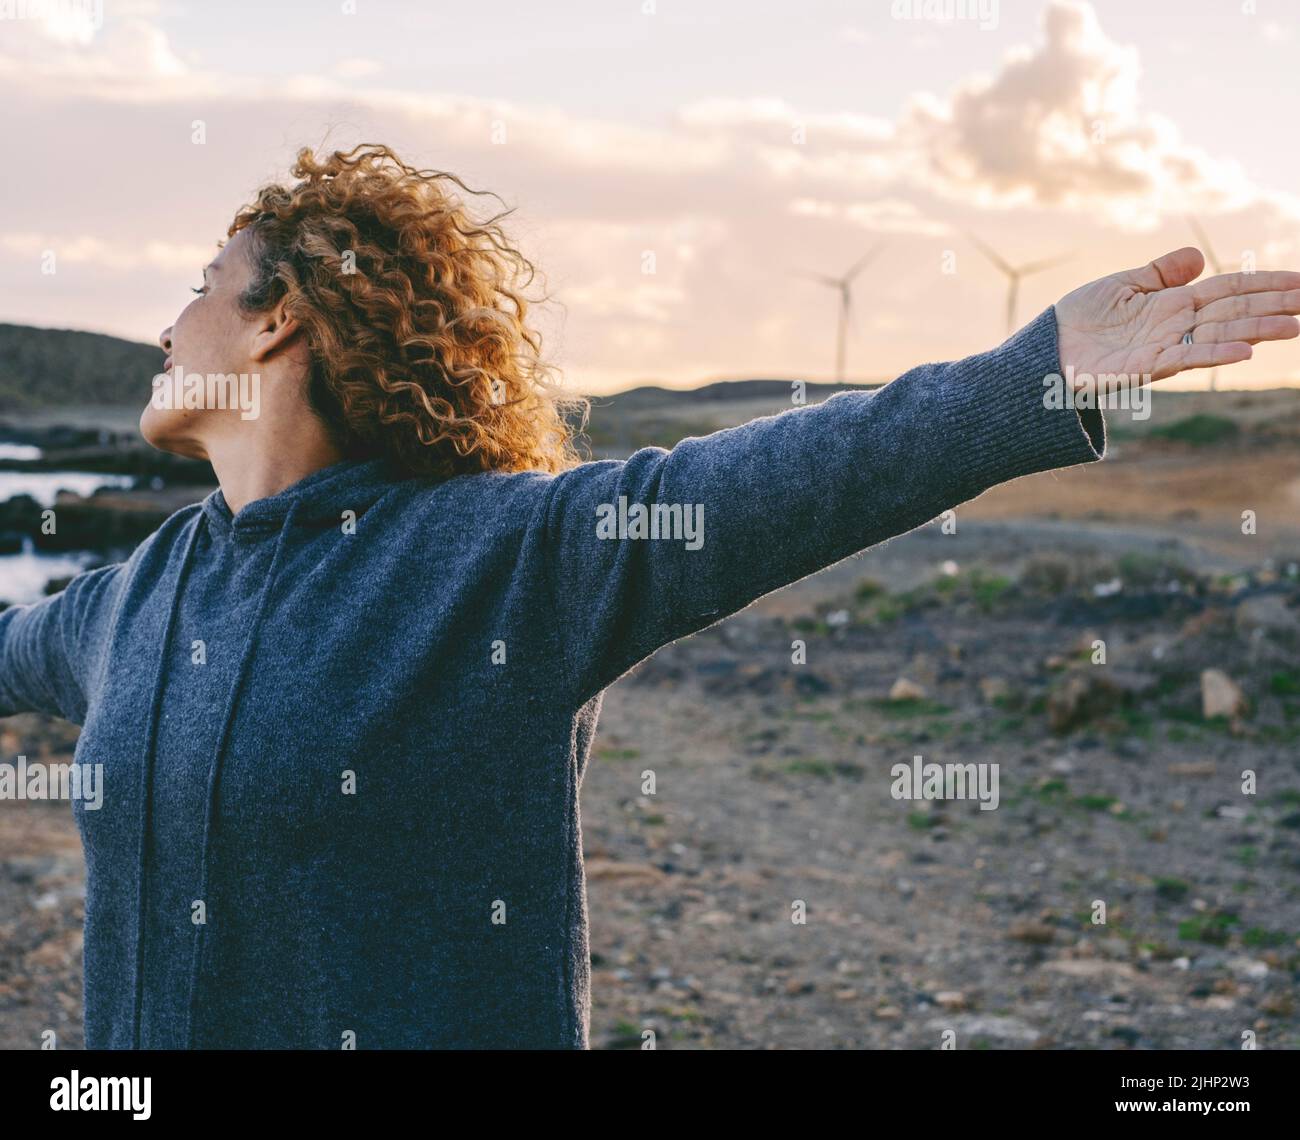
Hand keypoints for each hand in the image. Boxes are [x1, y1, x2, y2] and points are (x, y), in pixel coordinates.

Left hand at [1054, 247, 1299, 386]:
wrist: (1045, 349)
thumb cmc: (1080, 319)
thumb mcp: (1124, 285)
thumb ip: (1162, 273)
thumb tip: (1198, 256)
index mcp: (1174, 304)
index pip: (1229, 289)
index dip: (1264, 283)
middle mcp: (1175, 327)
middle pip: (1235, 310)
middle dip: (1275, 305)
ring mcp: (1163, 347)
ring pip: (1220, 334)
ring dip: (1258, 329)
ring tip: (1296, 325)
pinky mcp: (1145, 366)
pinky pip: (1187, 358)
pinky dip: (1216, 353)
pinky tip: (1246, 351)